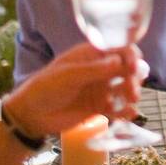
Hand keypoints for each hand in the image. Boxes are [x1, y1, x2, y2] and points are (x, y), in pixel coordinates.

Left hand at [3, 43, 140, 136]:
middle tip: (132, 91)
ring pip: (125, 88)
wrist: (31, 115)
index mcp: (91, 54)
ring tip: (130, 102)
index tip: (134, 67)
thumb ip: (93, 70)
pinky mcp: (100, 107)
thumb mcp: (68, 76)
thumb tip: (118, 61)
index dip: (130, 55)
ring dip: (132, 93)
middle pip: (127, 68)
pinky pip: (118, 107)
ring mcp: (100, 88)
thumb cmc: (45, 87)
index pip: (118, 48)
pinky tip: (129, 114)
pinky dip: (126, 110)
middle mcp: (100, 69)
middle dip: (134, 78)